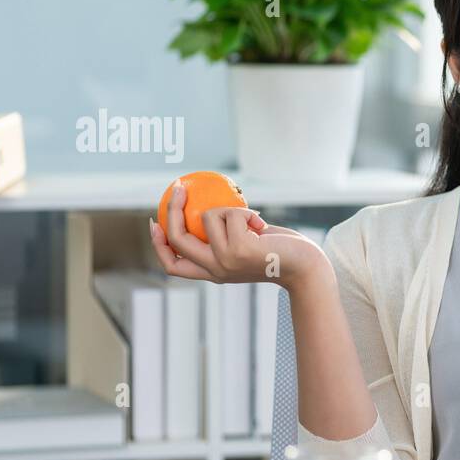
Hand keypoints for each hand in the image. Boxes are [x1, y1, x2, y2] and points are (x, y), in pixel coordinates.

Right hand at [149, 178, 327, 291]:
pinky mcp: (238, 250)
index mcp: (213, 272)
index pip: (173, 266)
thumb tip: (205, 205)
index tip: (155, 223)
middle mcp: (215, 270)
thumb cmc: (279, 252)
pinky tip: (261, 225)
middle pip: (177, 239)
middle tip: (180, 187)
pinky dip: (246, 212)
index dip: (159, 245)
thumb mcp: (245, 245)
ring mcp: (225, 261)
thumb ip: (226, 236)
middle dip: (172, 209)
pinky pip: (231, 213)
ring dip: (230, 209)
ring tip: (252, 221)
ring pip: (208, 217)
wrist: (305, 267)